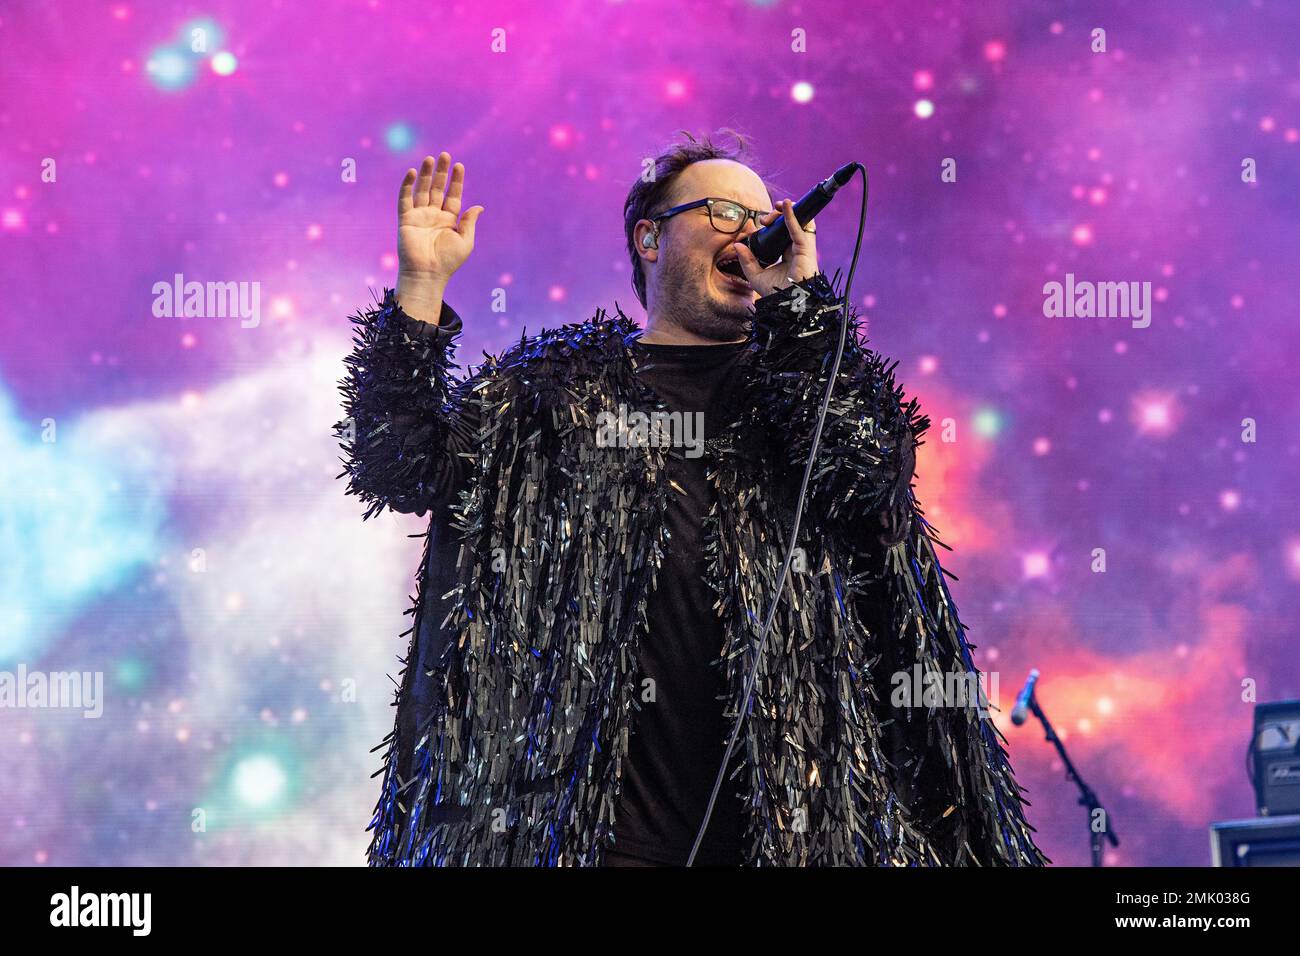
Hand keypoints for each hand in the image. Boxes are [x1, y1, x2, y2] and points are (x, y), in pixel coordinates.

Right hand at [396, 153, 483, 321]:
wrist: (428, 274)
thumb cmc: (448, 261)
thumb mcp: (465, 241)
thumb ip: (470, 222)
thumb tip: (480, 206)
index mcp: (449, 220)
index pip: (453, 196)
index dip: (456, 181)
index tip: (459, 166)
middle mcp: (434, 216)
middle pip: (437, 189)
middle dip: (441, 172)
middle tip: (444, 155)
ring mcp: (420, 216)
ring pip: (422, 190)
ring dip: (425, 174)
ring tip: (430, 158)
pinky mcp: (406, 219)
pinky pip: (405, 199)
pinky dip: (408, 185)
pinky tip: (413, 172)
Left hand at [731, 198, 817, 298]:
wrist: (788, 304)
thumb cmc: (776, 294)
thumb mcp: (756, 276)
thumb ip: (746, 260)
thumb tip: (737, 245)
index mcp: (787, 254)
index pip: (780, 234)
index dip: (770, 225)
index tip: (757, 224)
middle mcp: (796, 249)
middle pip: (789, 224)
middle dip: (777, 216)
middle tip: (765, 220)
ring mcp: (803, 247)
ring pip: (798, 221)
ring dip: (787, 210)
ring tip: (777, 206)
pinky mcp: (806, 248)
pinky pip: (800, 228)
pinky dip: (792, 215)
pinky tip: (785, 205)